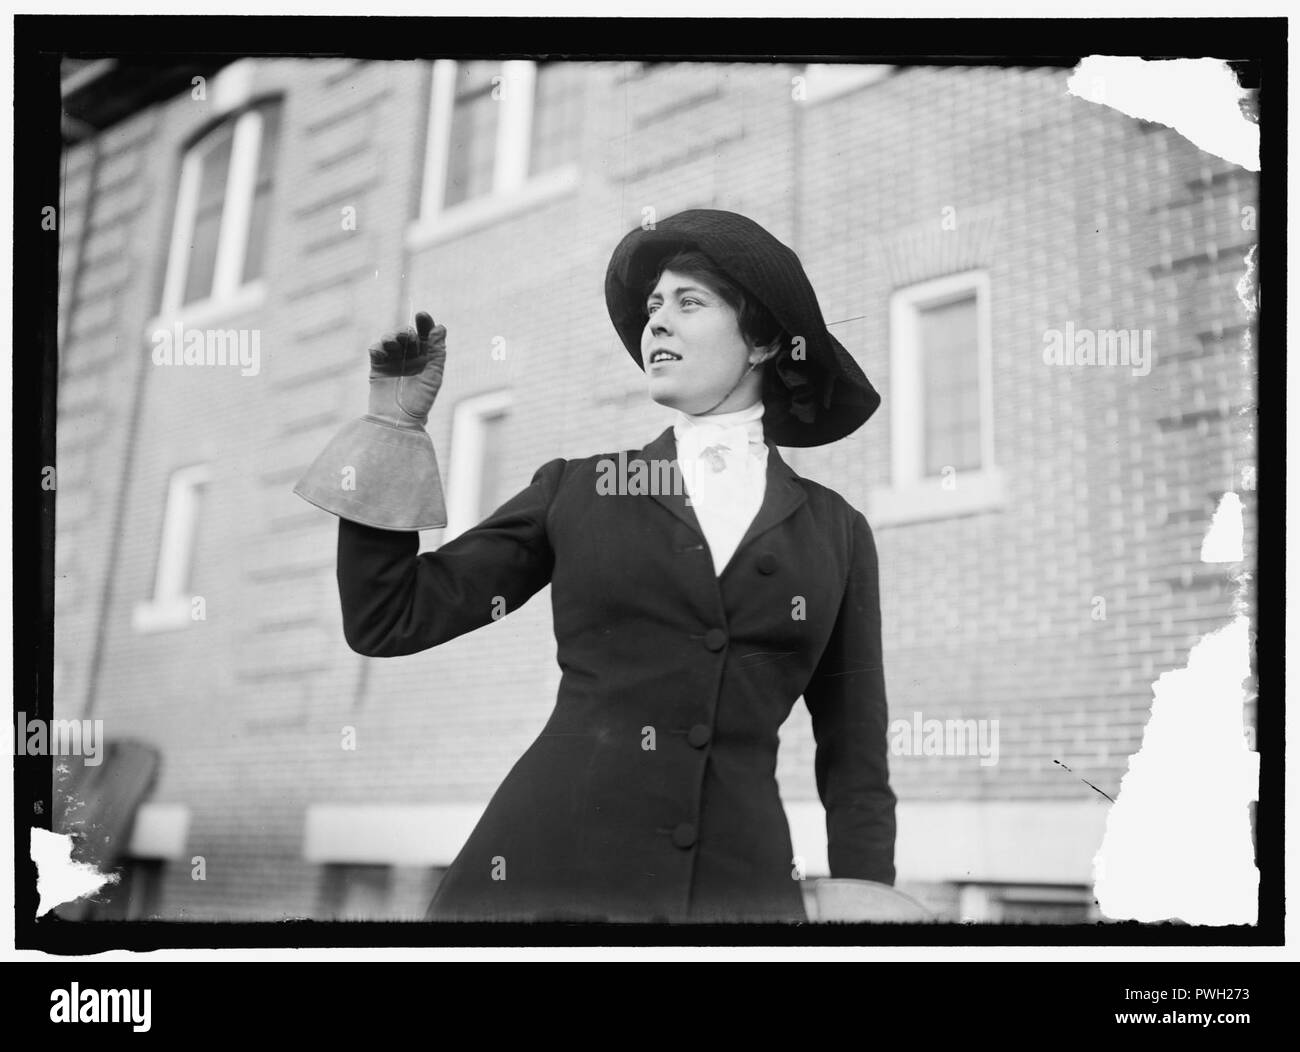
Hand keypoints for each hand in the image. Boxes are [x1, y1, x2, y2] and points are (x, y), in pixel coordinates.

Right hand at [366, 311, 446, 428]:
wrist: (398, 421)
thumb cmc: (420, 402)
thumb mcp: (433, 376)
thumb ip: (437, 352)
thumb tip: (440, 327)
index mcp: (427, 358)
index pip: (426, 335)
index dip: (425, 323)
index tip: (422, 315)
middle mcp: (410, 357)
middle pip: (407, 334)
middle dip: (406, 331)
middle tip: (406, 336)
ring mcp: (393, 361)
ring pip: (391, 339)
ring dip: (392, 337)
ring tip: (394, 344)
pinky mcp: (378, 366)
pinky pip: (376, 349)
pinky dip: (378, 347)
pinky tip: (381, 352)